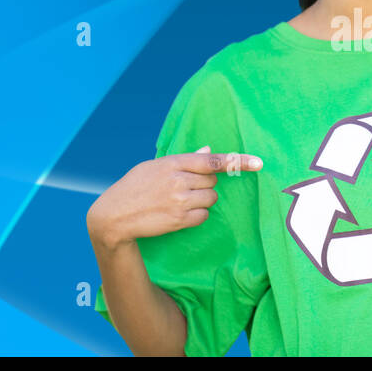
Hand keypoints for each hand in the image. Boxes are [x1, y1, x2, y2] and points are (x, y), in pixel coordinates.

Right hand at [86, 145, 262, 250]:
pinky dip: (197, 215)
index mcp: (173, 163)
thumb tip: (208, 150)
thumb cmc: (134, 187)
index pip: (213, 160)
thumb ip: (184, 159)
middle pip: (213, 180)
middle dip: (205, 184)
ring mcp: (180, 201)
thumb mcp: (154, 166)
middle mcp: (178, 180)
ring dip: (201, 200)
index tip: (258, 163)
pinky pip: (204, 216)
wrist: (113, 215)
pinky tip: (179, 214)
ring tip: (179, 201)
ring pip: (210, 198)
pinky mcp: (179, 220)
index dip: (238, 161)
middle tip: (185, 188)